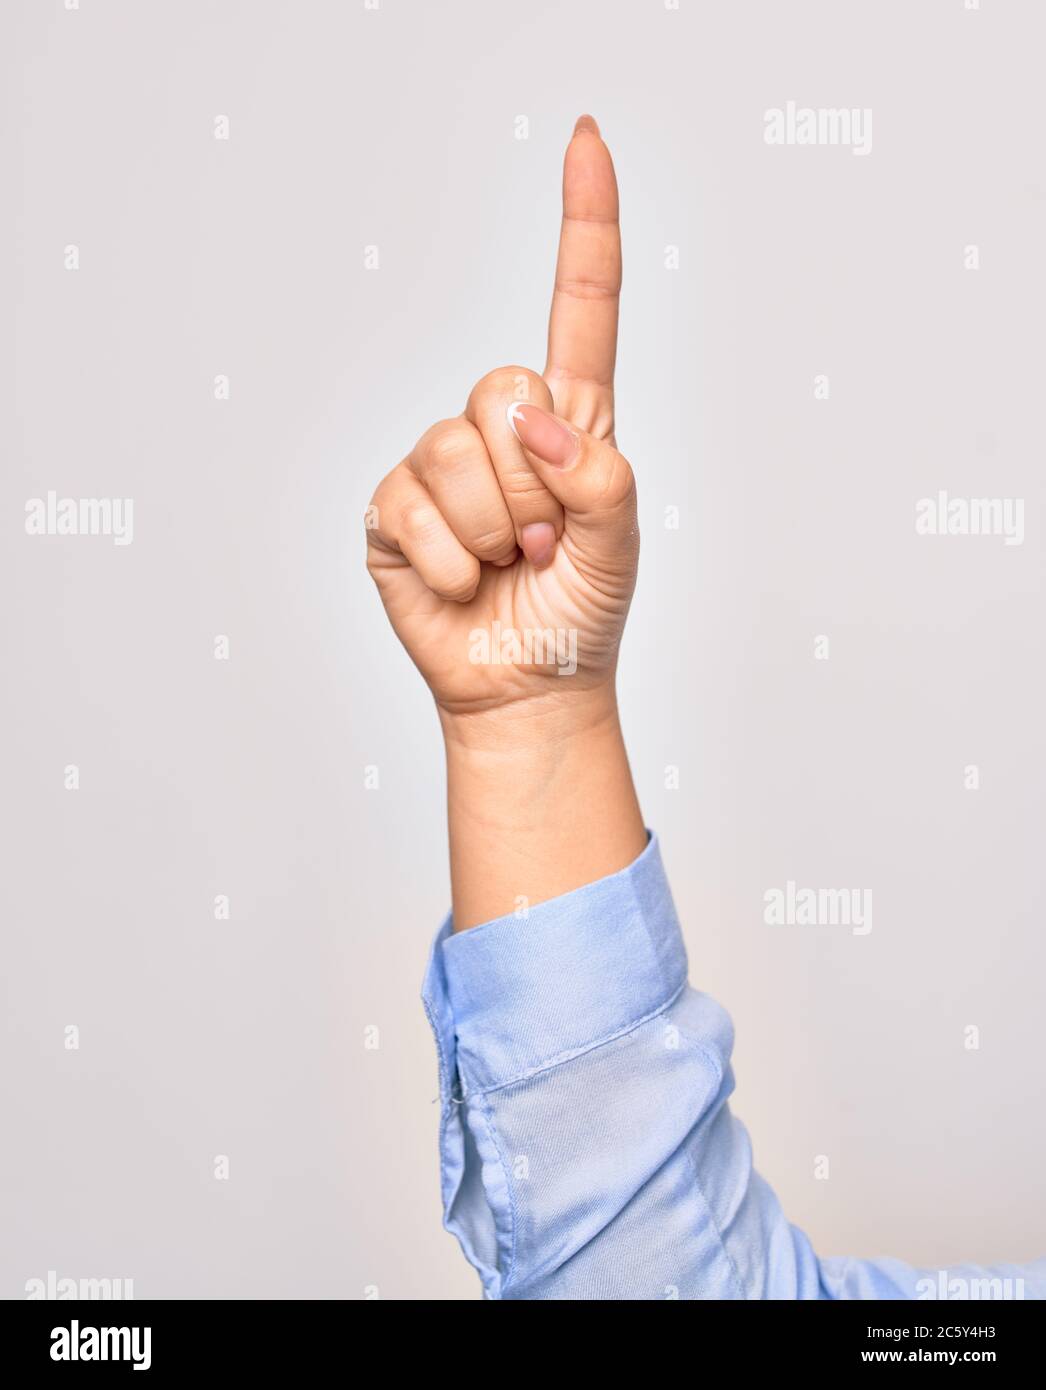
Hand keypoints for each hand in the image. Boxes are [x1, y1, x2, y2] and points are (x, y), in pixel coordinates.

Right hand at [366, 116, 637, 735]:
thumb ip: (600, 476)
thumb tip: (534, 423)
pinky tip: (462, 584)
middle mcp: (502, 431)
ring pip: (455, 449)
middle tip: (541, 543)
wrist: (528, 687)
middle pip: (503, 388)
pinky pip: (414, 506)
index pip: (578, 309)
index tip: (586, 139)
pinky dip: (449, 562)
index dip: (585, 226)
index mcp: (572, 424)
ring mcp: (440, 467)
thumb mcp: (620, 544)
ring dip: (493, 529)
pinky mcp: (394, 509)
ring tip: (505, 566)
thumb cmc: (580, 610)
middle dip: (532, 485)